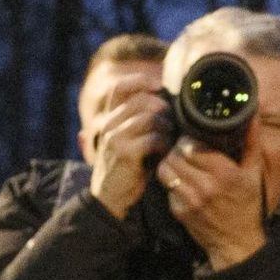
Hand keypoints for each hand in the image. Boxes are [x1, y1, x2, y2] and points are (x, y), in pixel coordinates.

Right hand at [90, 94, 173, 222]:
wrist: (110, 198)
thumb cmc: (126, 166)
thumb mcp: (126, 139)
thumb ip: (138, 119)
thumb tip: (166, 99)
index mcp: (109, 118)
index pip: (119, 88)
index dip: (140, 80)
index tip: (158, 85)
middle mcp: (109, 125)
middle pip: (141, 100)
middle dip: (161, 107)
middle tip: (170, 122)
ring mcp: (115, 139)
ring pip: (149, 118)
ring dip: (165, 127)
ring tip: (168, 139)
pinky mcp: (124, 154)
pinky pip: (153, 138)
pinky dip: (164, 143)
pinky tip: (164, 152)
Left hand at [157, 134, 265, 272]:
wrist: (236, 242)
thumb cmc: (248, 204)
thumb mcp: (255, 172)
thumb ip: (252, 141)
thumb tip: (252, 113)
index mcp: (223, 173)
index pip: (192, 146)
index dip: (189, 138)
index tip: (194, 135)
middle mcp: (204, 186)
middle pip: (176, 155)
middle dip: (178, 147)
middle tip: (185, 145)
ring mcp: (189, 200)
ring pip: (166, 170)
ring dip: (171, 161)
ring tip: (180, 159)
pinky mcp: (178, 211)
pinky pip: (166, 186)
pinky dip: (171, 179)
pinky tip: (181, 177)